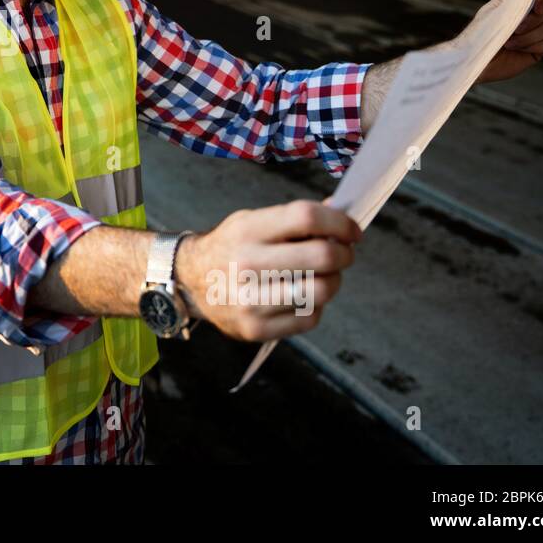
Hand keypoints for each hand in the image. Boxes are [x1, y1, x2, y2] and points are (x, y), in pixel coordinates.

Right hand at [174, 199, 361, 341]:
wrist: (190, 281)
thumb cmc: (231, 248)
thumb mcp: (251, 221)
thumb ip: (293, 218)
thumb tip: (340, 214)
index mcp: (247, 229)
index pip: (305, 217)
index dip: (339, 222)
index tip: (352, 230)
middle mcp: (246, 263)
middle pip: (322, 256)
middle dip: (344, 253)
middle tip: (343, 253)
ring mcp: (250, 299)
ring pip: (321, 291)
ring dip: (334, 281)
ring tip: (324, 277)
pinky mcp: (255, 328)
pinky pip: (309, 318)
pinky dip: (315, 307)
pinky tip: (302, 297)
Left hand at [476, 0, 542, 83]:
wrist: (475, 60)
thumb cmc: (480, 35)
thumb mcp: (492, 16)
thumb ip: (511, 4)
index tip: (536, 8)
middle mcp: (532, 12)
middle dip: (534, 20)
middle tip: (516, 29)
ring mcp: (538, 30)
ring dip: (529, 37)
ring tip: (508, 43)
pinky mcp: (540, 47)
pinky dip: (535, 47)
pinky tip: (518, 50)